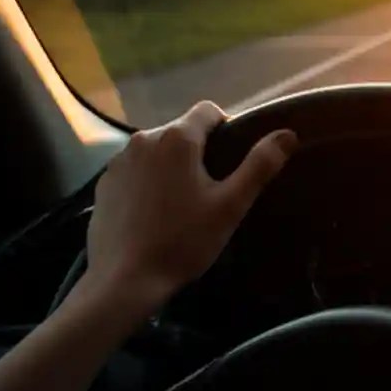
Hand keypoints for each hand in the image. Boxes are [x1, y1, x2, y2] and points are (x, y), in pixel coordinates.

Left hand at [83, 101, 297, 314]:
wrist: (124, 280)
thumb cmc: (183, 241)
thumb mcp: (230, 206)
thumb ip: (260, 166)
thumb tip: (288, 134)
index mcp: (177, 138)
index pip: (208, 111)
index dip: (227, 129)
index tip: (232, 163)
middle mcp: (144, 139)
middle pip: (181, 131)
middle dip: (199, 151)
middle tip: (211, 190)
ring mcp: (118, 161)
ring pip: (156, 151)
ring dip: (171, 166)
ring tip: (181, 204)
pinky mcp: (103, 184)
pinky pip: (135, 170)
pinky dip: (147, 182)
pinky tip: (153, 214)